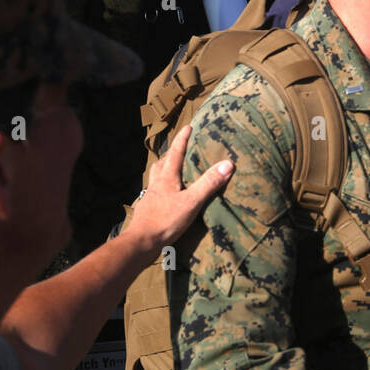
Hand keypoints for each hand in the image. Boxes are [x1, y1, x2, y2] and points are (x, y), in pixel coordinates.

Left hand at [126, 124, 232, 252]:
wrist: (141, 242)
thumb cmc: (165, 220)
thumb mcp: (191, 201)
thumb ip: (208, 183)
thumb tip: (228, 164)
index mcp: (167, 178)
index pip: (176, 153)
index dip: (182, 139)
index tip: (188, 126)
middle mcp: (156, 183)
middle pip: (162, 162)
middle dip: (171, 152)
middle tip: (179, 147)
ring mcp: (150, 196)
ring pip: (156, 176)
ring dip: (164, 168)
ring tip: (172, 167)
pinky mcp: (149, 208)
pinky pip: (156, 190)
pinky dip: (162, 185)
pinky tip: (167, 193)